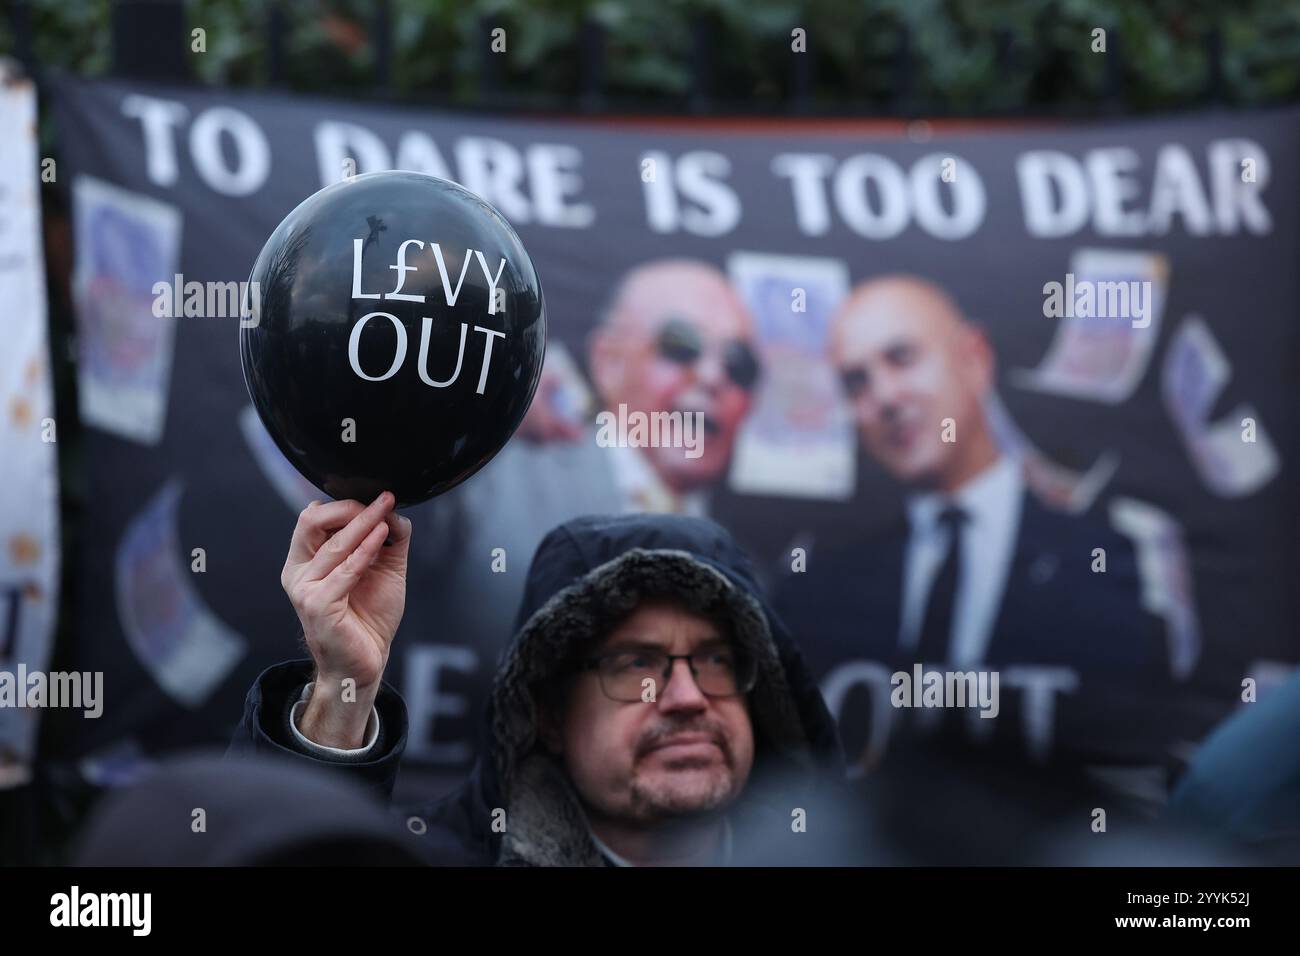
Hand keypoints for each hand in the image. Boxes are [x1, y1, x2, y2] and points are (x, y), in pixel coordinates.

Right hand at [280, 492, 410, 747]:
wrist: (366, 662)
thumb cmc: (369, 617)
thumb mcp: (382, 569)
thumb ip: (388, 539)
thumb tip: (395, 510)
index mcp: (306, 560)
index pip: (313, 517)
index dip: (344, 504)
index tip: (377, 499)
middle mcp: (298, 571)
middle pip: (311, 521)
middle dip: (348, 507)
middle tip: (380, 500)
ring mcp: (304, 589)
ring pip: (334, 543)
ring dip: (363, 523)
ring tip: (386, 511)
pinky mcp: (318, 606)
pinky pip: (344, 570)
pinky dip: (365, 550)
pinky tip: (382, 536)